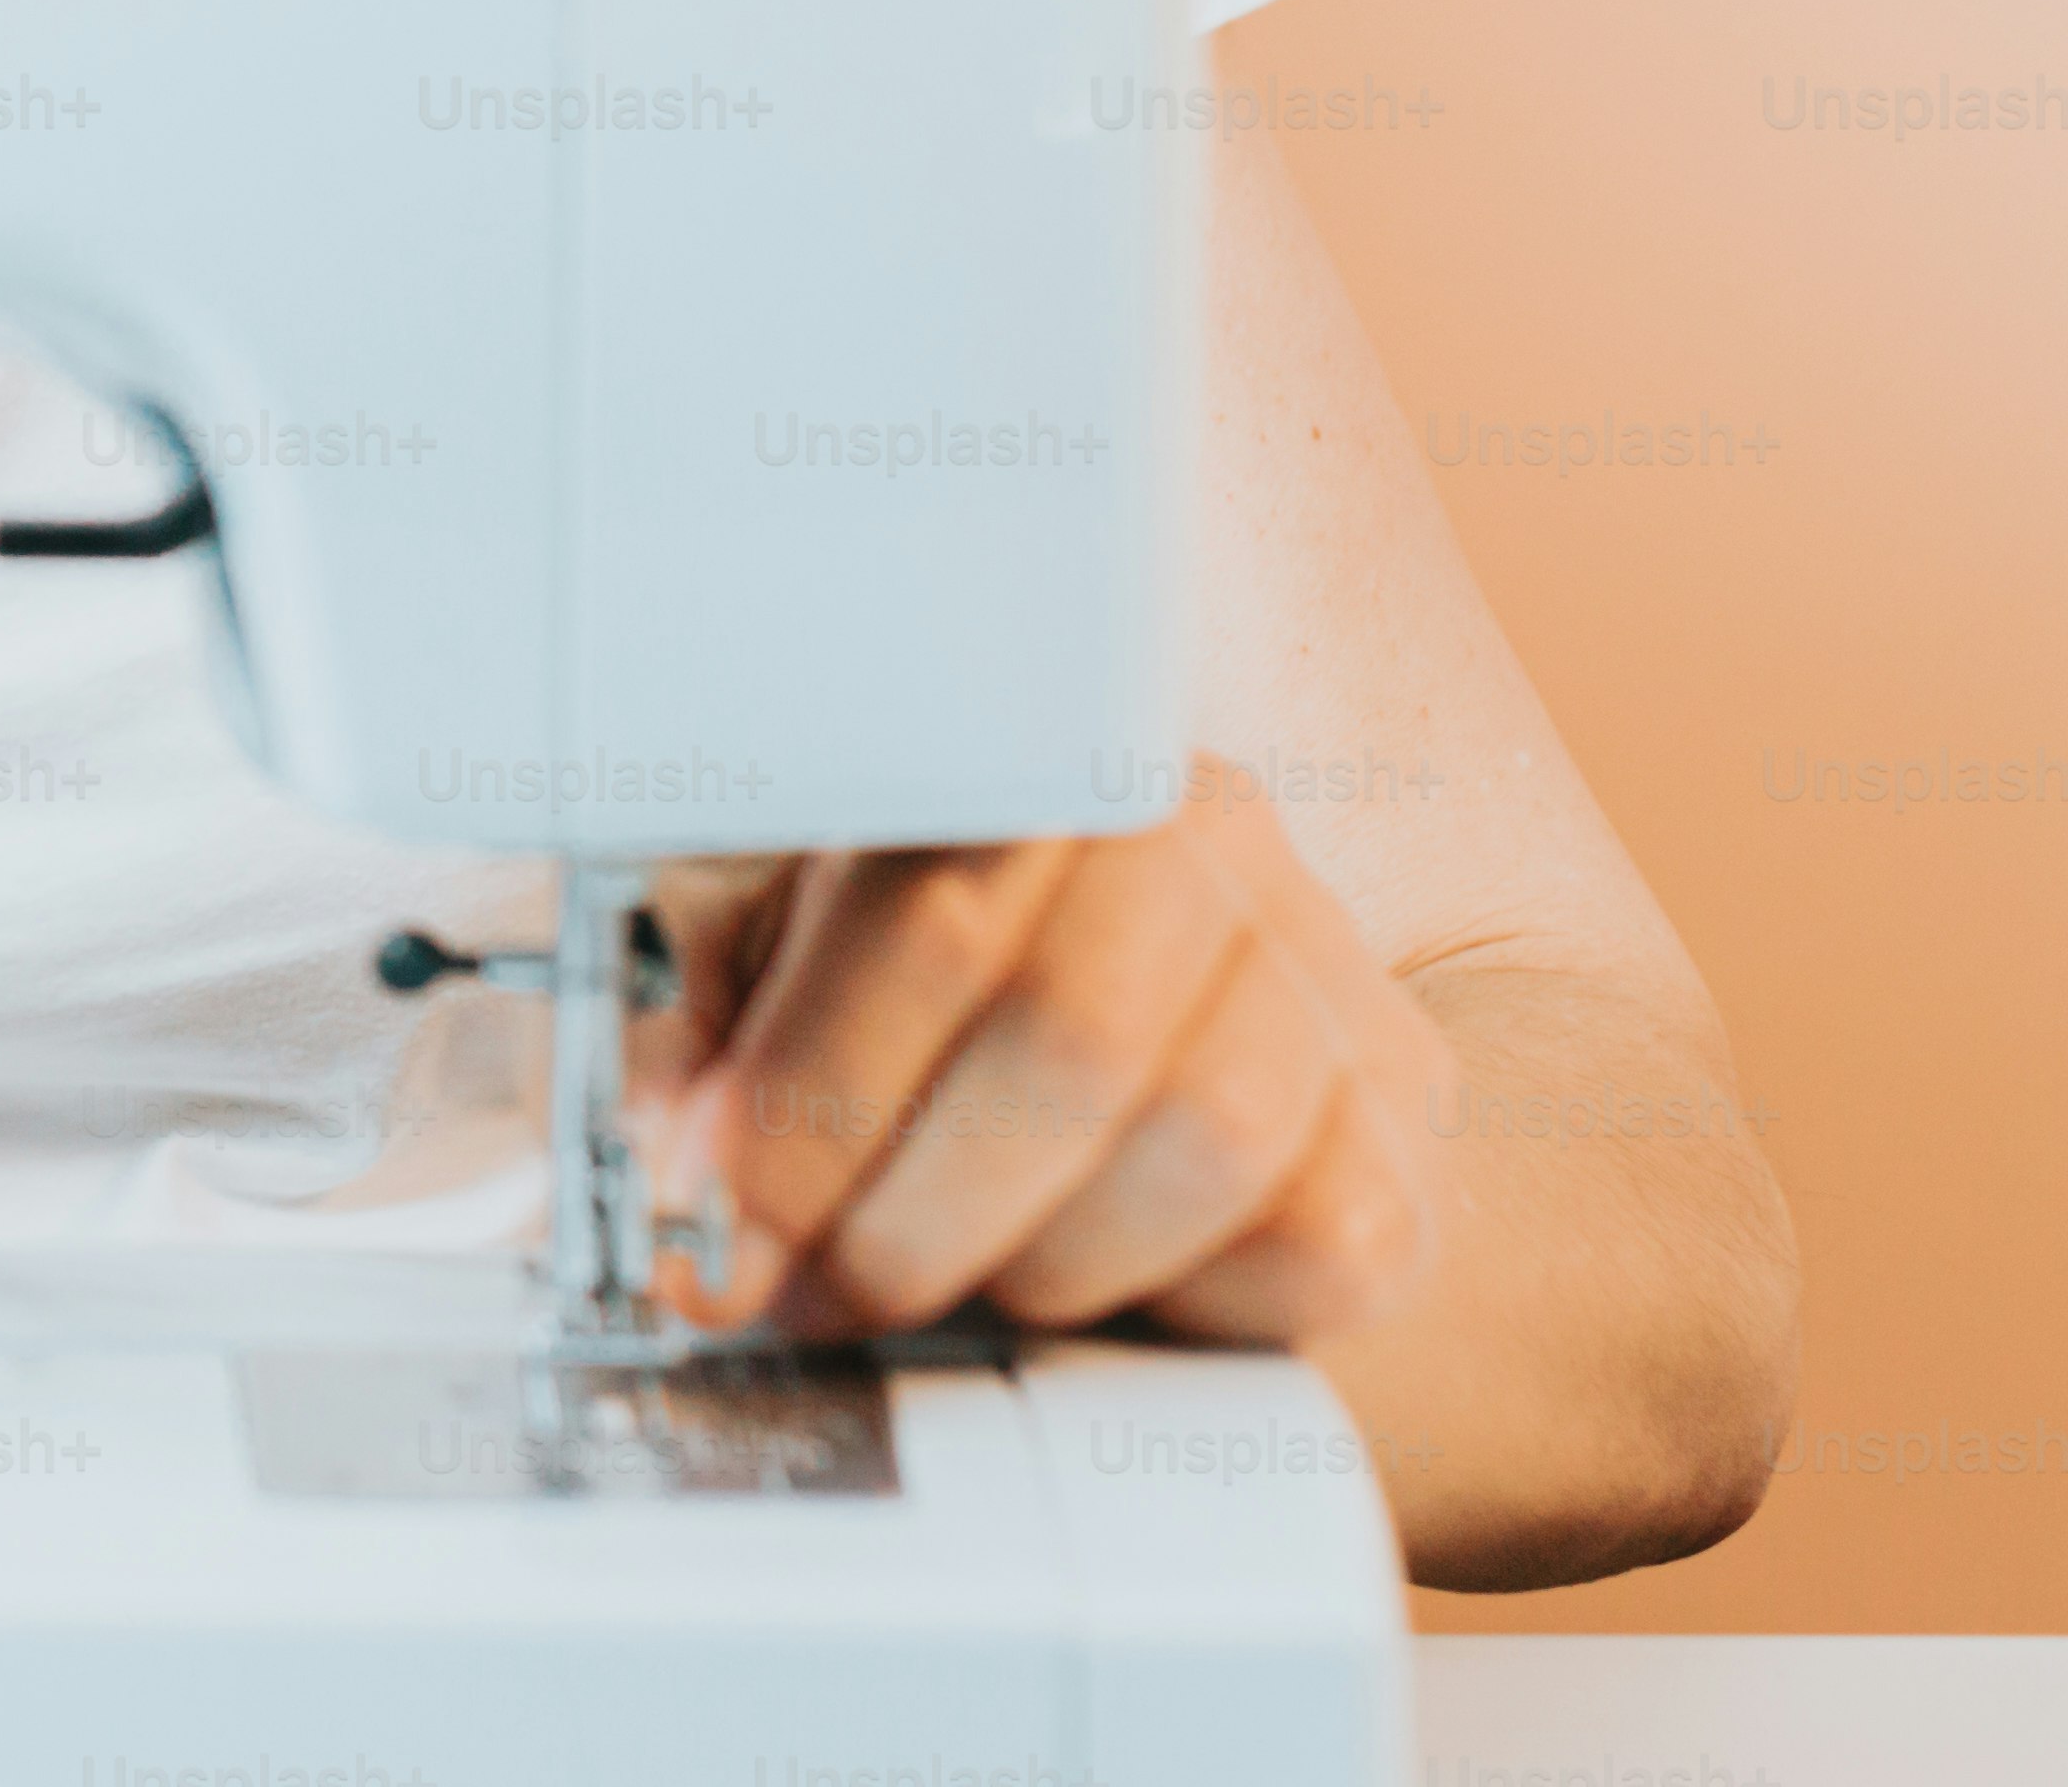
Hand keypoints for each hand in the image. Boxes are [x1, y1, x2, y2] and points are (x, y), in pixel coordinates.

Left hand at [630, 753, 1453, 1347]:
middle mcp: (1202, 837)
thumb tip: (665, 1179)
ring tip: (963, 1282)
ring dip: (1041, 1258)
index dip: (810, 1098)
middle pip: (1071, 1034)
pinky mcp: (1402, 1126)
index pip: (932, 915)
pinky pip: (1318, 1237)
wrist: (1177, 1043)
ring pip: (1203, 1136)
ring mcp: (1322, 975)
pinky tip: (1105, 1282)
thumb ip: (703, 1042)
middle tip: (818, 1299)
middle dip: (908, 1211)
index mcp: (1028, 769)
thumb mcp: (785, 966)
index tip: (715, 1228)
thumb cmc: (936, 1003)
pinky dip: (1186, 1300)